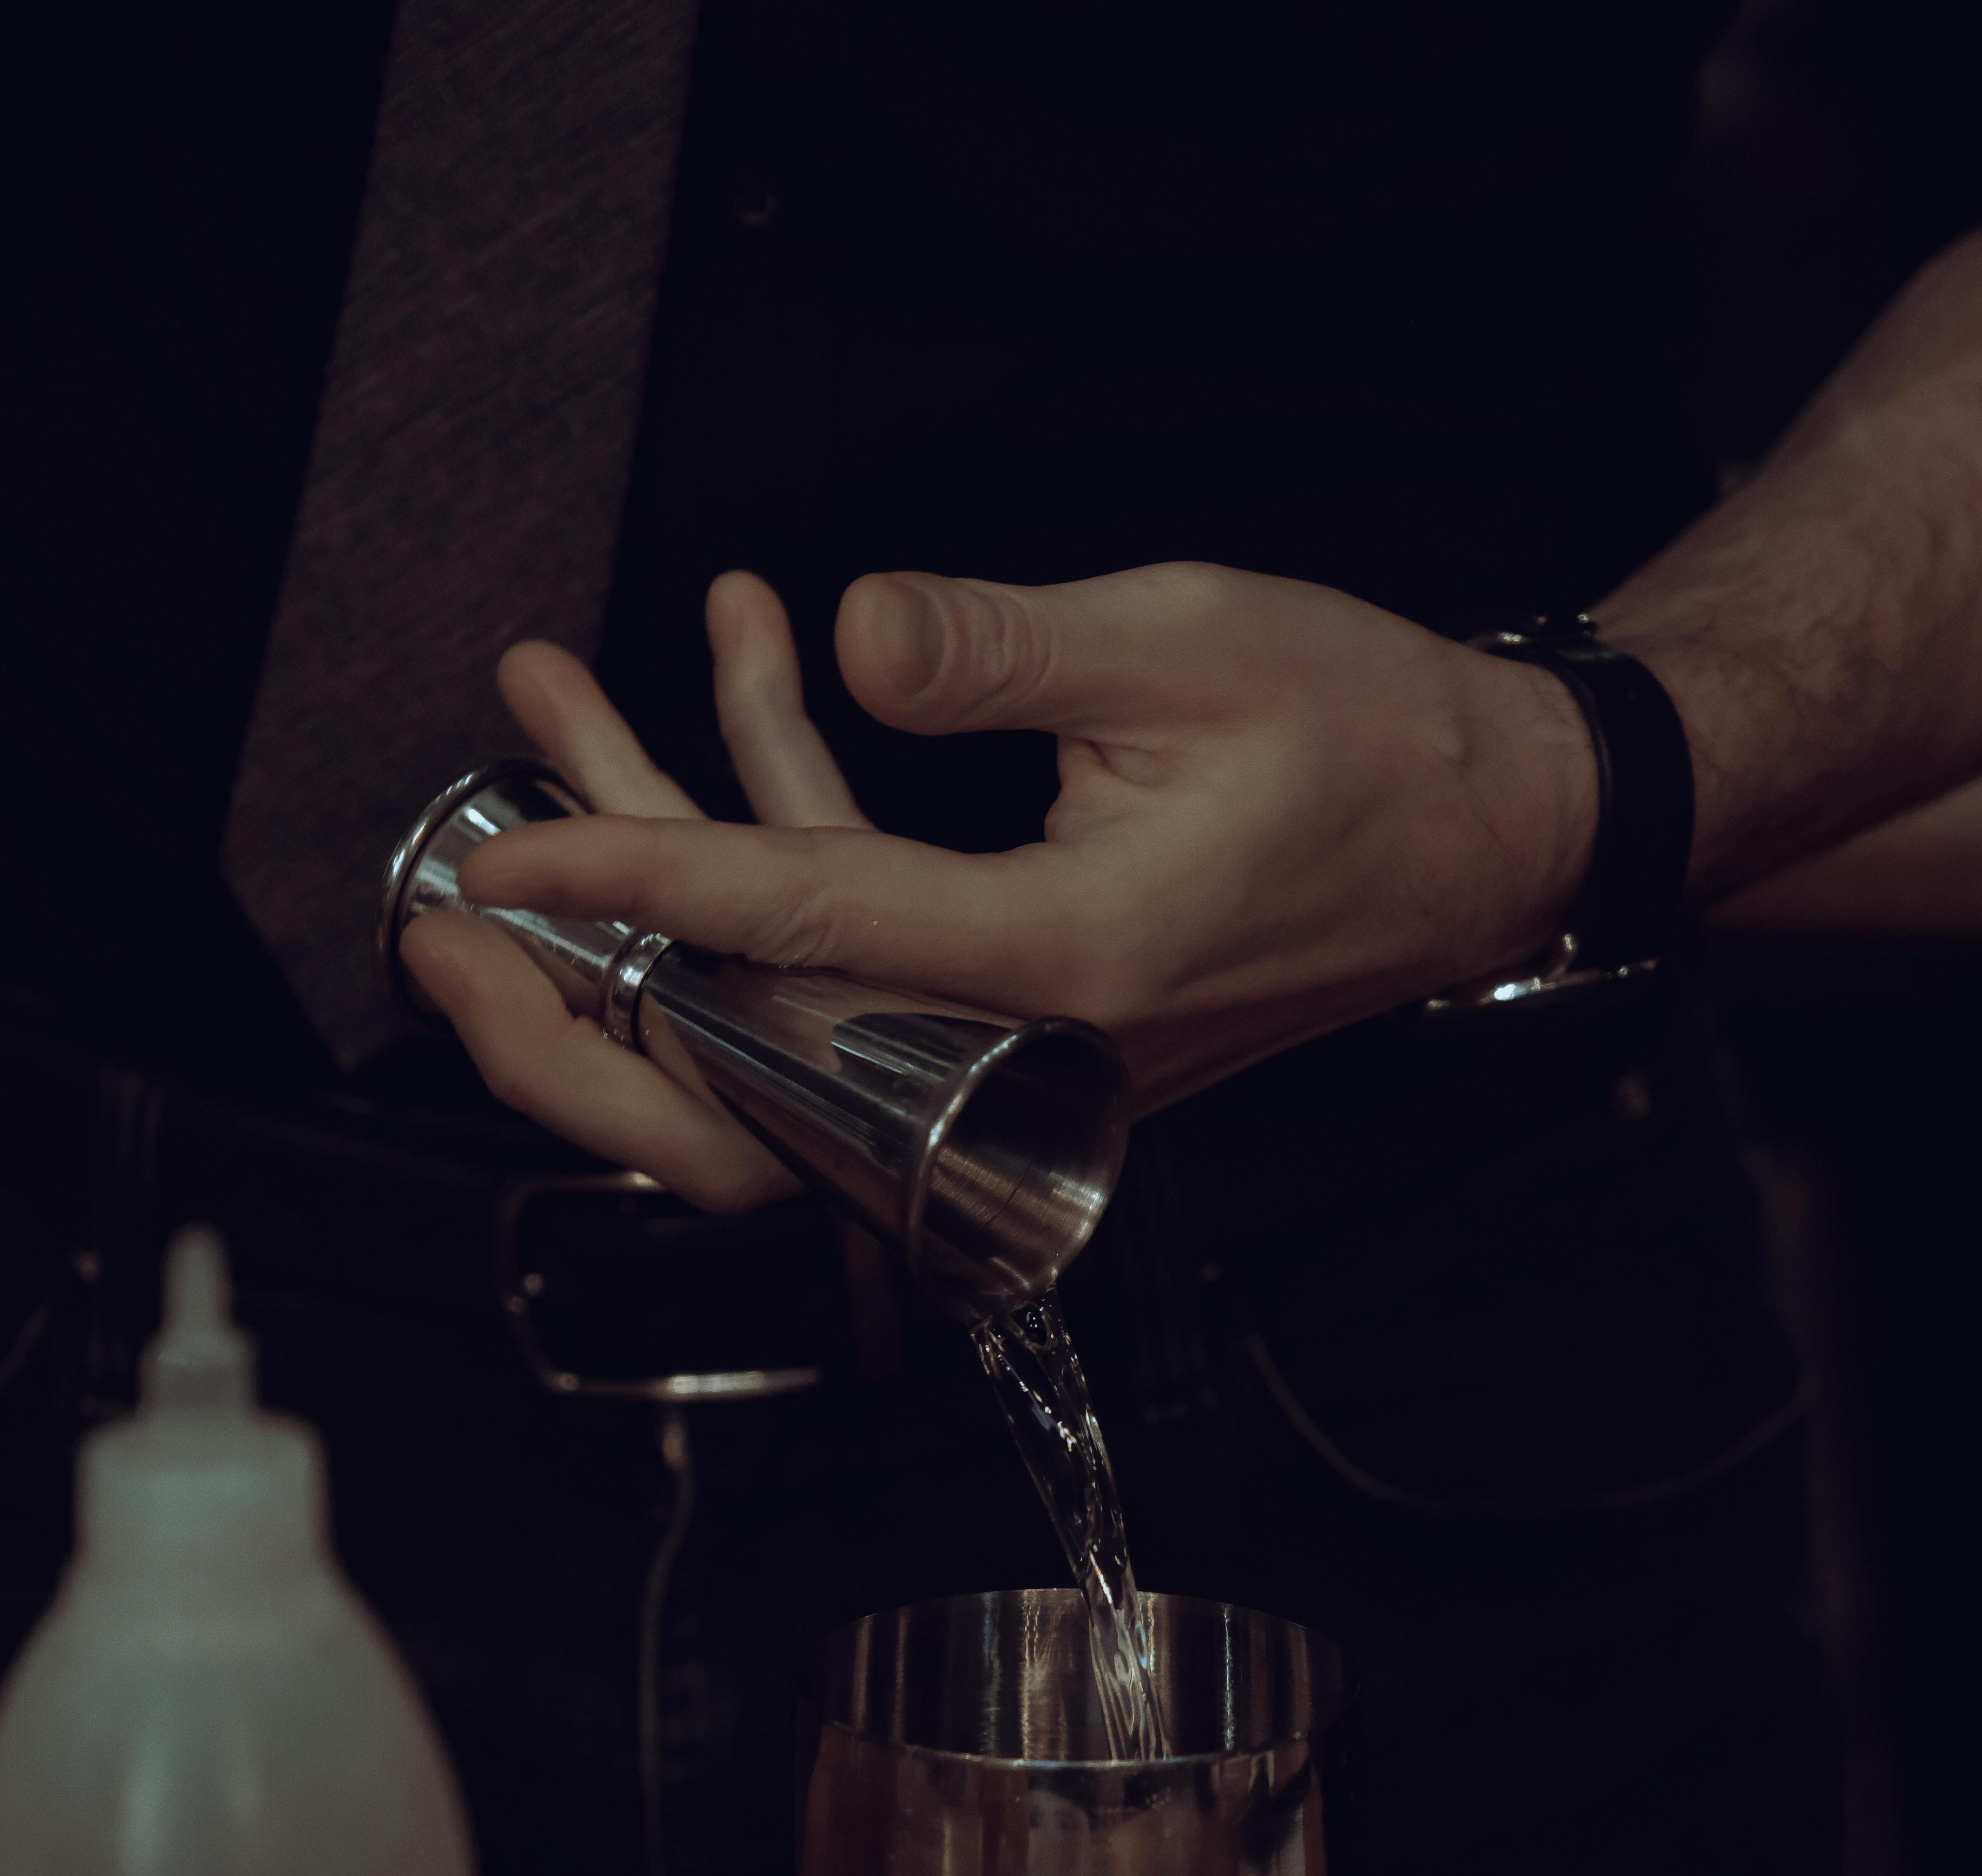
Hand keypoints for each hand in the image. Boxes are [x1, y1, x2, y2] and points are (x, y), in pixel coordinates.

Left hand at [405, 561, 1598, 1191]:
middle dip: (580, 1000)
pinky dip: (784, 846)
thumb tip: (857, 640)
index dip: (634, 889)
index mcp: (1068, 963)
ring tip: (565, 705)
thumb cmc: (1369, 741)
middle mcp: (1030, 1051)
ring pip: (783, 1025)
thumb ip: (1011, 645)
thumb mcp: (1193, 643)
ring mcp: (1023, 1062)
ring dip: (661, 868)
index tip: (503, 863)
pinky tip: (757, 682)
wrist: (1485, 839)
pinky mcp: (1022, 1031)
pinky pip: (858, 976)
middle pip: (751, 1086)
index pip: (799, 939)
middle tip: (453, 905)